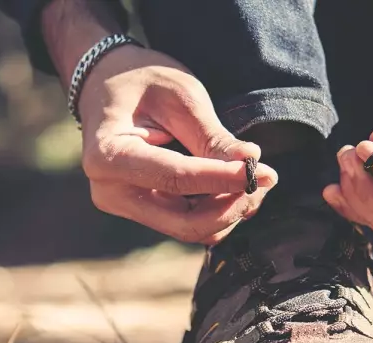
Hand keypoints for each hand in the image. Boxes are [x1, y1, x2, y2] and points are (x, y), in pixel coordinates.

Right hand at [76, 45, 276, 243]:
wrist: (108, 86)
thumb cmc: (142, 82)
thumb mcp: (180, 96)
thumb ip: (213, 136)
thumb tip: (253, 164)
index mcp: (108, 156)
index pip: (175, 179)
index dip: (223, 179)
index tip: (262, 172)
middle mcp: (111, 192)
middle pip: (184, 222)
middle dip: (230, 206)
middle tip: (265, 180)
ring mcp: (125, 206)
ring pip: (189, 229)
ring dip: (229, 212)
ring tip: (255, 178)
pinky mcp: (142, 211)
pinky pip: (186, 223)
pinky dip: (217, 212)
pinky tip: (235, 186)